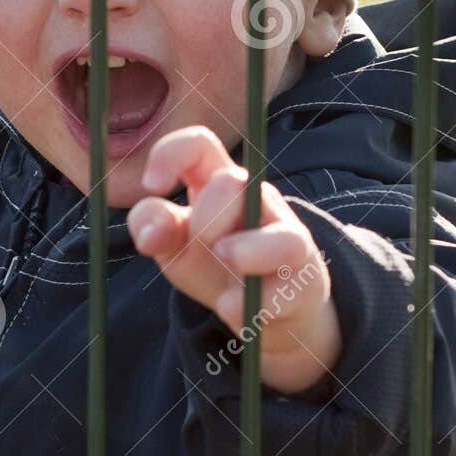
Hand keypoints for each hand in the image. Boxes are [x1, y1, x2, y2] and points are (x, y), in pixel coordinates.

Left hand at [126, 126, 340, 394]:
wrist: (265, 311)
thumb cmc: (214, 265)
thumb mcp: (174, 245)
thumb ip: (152, 227)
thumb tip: (150, 235)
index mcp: (220, 186)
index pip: (200, 143)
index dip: (171, 154)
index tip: (152, 186)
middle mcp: (260, 203)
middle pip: (231, 183)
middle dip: (205, 219)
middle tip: (203, 248)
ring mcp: (288, 241)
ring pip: (281, 236)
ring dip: (246, 250)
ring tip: (226, 262)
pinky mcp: (305, 283)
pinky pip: (281, 292)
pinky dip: (247, 306)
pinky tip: (229, 309)